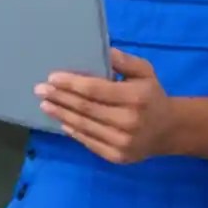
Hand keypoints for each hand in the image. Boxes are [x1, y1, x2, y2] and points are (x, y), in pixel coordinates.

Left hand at [36, 49, 174, 163]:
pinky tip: (61, 122)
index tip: (52, 77)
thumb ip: (124, 61)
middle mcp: (129, 122)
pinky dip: (73, 131)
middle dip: (60, 97)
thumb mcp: (144, 72)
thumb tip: (104, 50)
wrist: (168, 130)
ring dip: (61, 114)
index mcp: (136, 97)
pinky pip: (89, 142)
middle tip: (39, 89)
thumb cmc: (151, 96)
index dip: (71, 83)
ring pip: (83, 126)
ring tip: (45, 104)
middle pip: (85, 108)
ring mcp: (123, 142)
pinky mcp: (117, 157)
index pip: (95, 90)